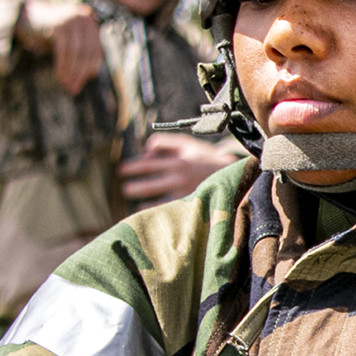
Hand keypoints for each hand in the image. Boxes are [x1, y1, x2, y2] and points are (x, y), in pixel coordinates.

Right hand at [14, 0, 104, 92]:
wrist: (28, 17)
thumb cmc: (50, 35)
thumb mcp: (69, 46)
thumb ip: (79, 59)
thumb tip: (85, 80)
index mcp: (92, 25)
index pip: (96, 52)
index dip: (89, 71)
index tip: (80, 85)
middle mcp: (85, 19)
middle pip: (88, 52)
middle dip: (80, 73)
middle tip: (73, 88)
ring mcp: (74, 19)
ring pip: (77, 51)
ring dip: (71, 70)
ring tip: (66, 83)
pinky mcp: (61, 22)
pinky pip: (65, 48)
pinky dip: (63, 64)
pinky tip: (60, 75)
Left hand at [118, 130, 240, 203]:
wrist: (234, 174)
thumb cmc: (205, 157)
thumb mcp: (187, 144)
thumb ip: (165, 142)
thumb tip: (145, 151)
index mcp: (179, 161)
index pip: (150, 164)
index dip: (134, 167)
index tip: (122, 170)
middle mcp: (181, 178)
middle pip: (152, 184)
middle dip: (135, 187)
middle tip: (125, 189)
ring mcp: (187, 193)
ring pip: (160, 200)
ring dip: (144, 201)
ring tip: (133, 200)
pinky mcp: (192, 205)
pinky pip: (170, 210)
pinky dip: (156, 212)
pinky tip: (145, 212)